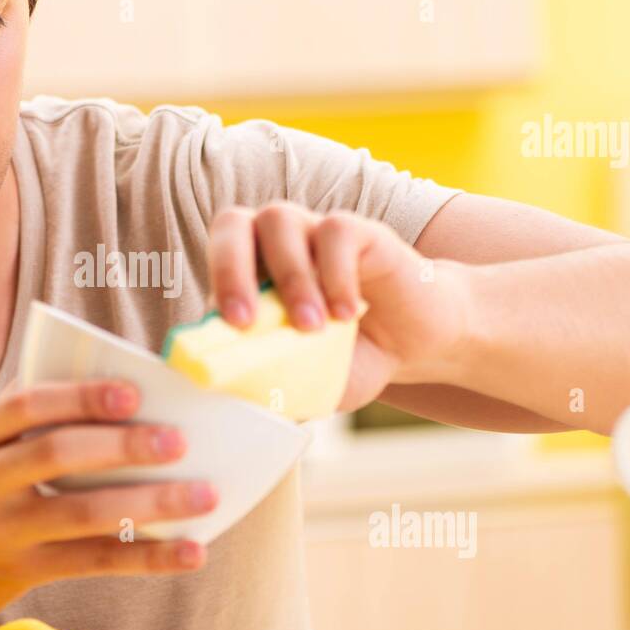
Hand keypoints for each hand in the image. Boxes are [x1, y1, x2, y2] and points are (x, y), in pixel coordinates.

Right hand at [0, 380, 215, 629]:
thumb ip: (22, 427)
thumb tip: (118, 405)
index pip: (26, 405)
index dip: (80, 396)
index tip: (131, 390)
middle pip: (57, 455)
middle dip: (123, 445)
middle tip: (179, 440)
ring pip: (81, 514)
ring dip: (149, 504)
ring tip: (203, 495)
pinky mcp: (15, 574)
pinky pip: (91, 563)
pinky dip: (145, 557)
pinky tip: (188, 552)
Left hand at [206, 202, 470, 409]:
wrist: (416, 343)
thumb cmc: (350, 359)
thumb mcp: (306, 380)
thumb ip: (272, 385)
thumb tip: (235, 409)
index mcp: (250, 273)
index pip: (214, 263)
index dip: (212, 292)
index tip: (226, 335)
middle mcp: (274, 243)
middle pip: (233, 225)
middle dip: (229, 271)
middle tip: (244, 321)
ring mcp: (314, 231)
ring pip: (280, 220)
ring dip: (289, 278)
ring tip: (311, 329)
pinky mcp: (359, 230)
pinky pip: (335, 230)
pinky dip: (335, 273)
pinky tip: (346, 314)